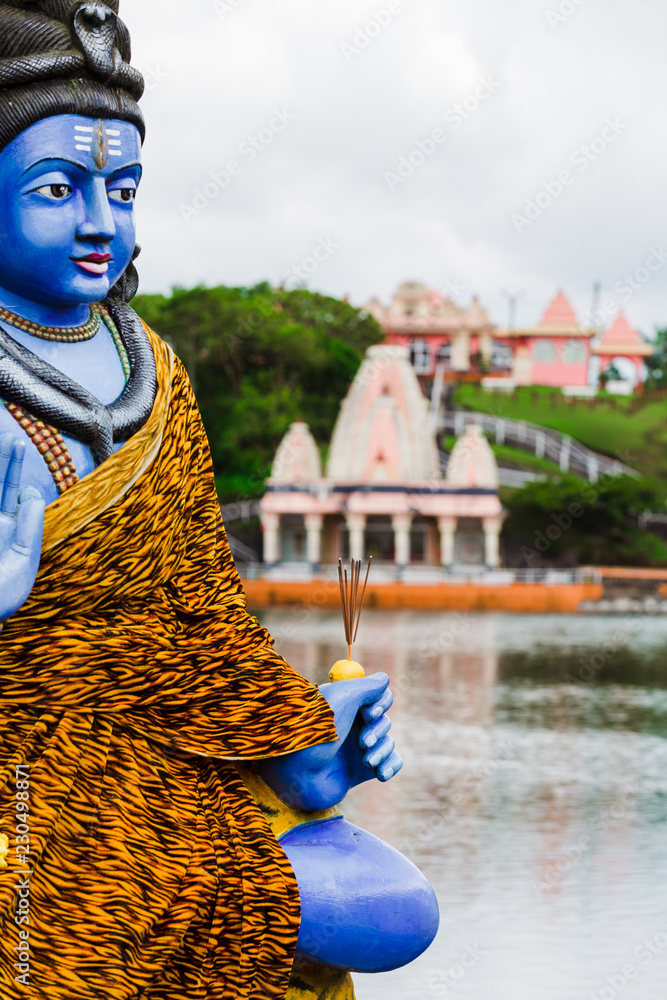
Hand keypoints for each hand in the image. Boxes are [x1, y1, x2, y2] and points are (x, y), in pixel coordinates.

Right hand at [0, 433, 44, 621]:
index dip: (18, 475)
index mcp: (7, 530)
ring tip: (5, 440)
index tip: (21, 457)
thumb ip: (29, 529)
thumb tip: (34, 494)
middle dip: (4, 460)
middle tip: (12, 436)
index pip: (14, 494)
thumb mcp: (23, 564)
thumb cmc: (2, 597)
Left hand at [260, 673, 402, 811]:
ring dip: (382, 750)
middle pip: (384, 719)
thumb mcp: (341, 699)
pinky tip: (379, 774)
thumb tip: (384, 679)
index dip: (380, 703)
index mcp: (344, 704)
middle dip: (378, 730)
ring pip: (388, 741)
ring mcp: (356, 748)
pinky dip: (390, 766)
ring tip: (367, 761)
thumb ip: (366, 686)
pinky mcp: (362, 771)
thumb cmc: (315, 732)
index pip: (376, 695)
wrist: (297, 776)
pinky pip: (391, 762)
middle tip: (362, 742)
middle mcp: (351, 724)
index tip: (369, 714)